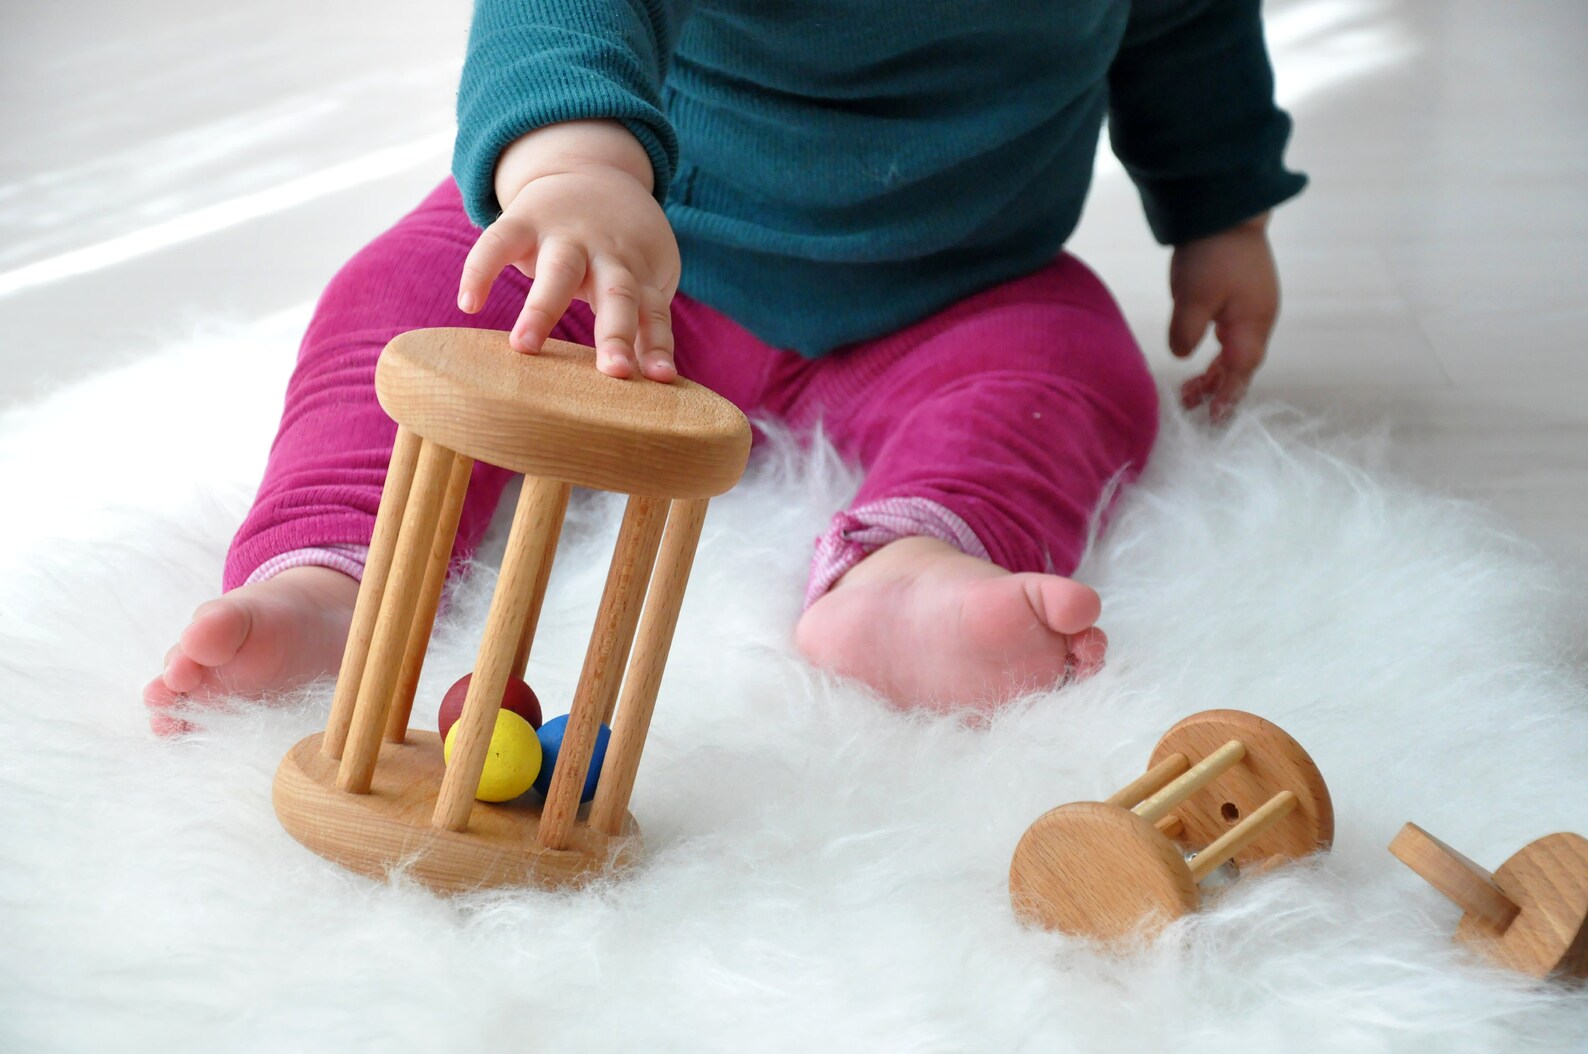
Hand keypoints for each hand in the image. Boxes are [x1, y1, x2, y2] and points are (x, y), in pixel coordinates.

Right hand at [457, 121, 681, 381]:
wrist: (592, 167)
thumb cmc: (620, 246)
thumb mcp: (644, 278)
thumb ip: (644, 329)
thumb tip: (653, 386)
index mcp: (640, 273)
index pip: (653, 314)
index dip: (659, 346)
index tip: (660, 380)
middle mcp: (608, 254)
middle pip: (618, 295)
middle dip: (615, 333)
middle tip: (614, 372)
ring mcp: (566, 235)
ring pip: (560, 271)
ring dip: (544, 309)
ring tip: (524, 348)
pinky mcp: (525, 220)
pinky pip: (499, 242)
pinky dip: (481, 270)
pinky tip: (469, 304)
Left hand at [1167, 213, 1279, 421]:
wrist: (1226, 207)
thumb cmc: (1211, 252)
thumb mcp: (1192, 296)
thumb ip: (1187, 332)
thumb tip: (1184, 356)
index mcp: (1252, 323)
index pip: (1240, 372)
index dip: (1226, 396)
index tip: (1212, 417)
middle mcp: (1259, 318)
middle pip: (1241, 365)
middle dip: (1218, 389)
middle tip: (1190, 408)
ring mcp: (1252, 305)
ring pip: (1236, 351)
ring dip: (1215, 372)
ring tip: (1189, 391)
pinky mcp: (1242, 294)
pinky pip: (1232, 335)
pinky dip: (1217, 352)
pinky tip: (1199, 357)